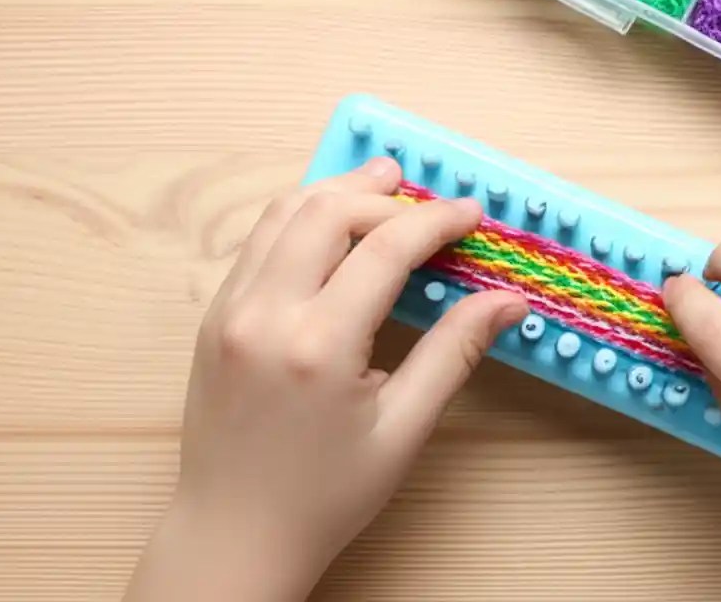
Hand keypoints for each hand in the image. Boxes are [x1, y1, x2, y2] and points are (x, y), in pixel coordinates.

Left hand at [126, 158, 527, 601]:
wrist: (234, 533)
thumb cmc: (324, 495)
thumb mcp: (403, 428)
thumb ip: (455, 352)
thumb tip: (507, 301)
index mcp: (318, 345)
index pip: (384, 248)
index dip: (436, 221)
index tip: (472, 214)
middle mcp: (264, 314)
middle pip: (327, 210)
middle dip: (384, 195)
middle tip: (429, 198)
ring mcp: (229, 312)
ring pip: (282, 213)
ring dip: (336, 193)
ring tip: (381, 186)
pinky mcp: (213, 318)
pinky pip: (257, 243)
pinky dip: (300, 219)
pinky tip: (332, 226)